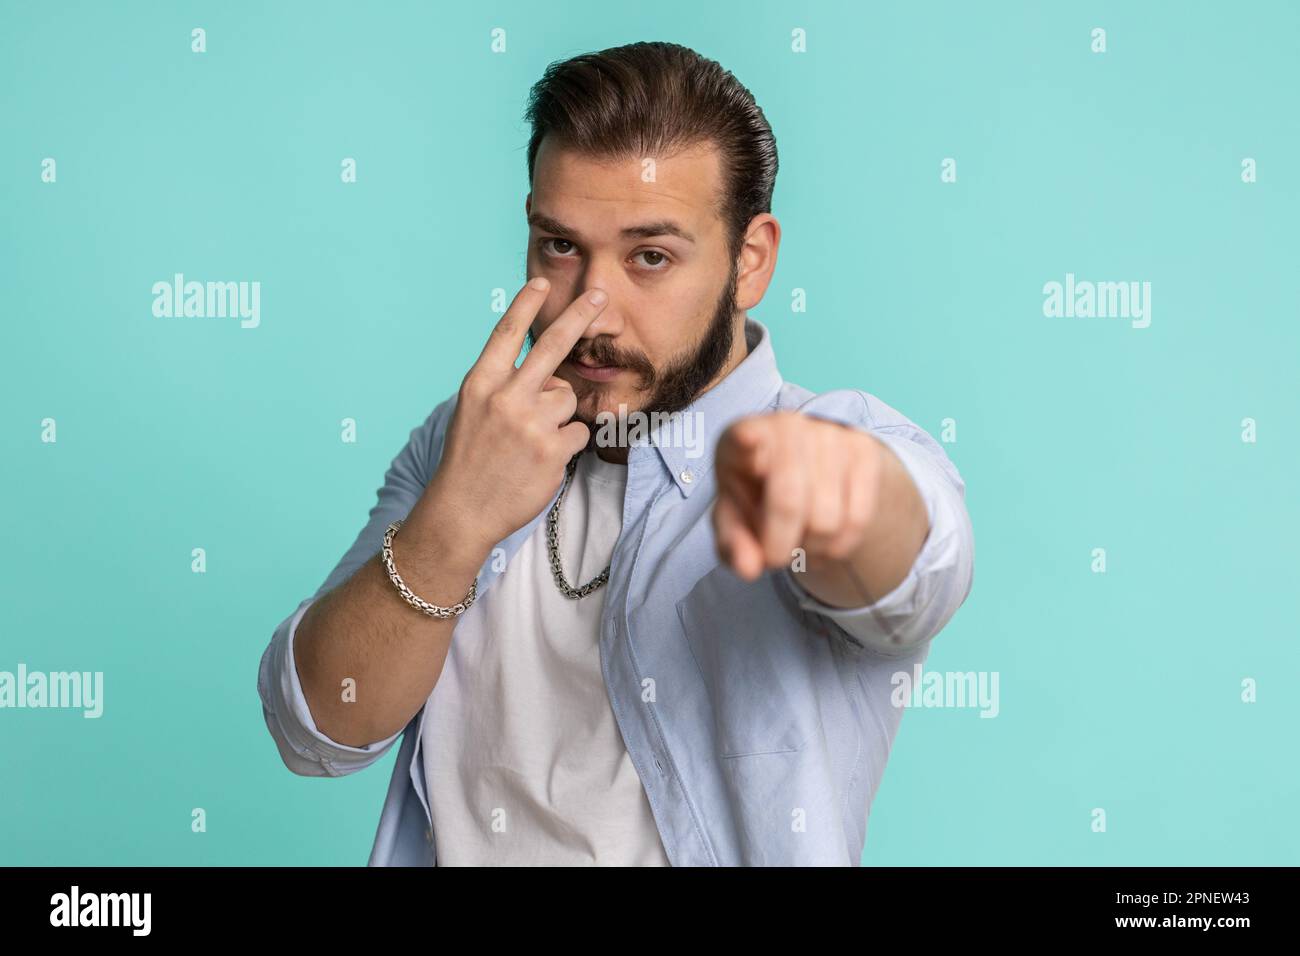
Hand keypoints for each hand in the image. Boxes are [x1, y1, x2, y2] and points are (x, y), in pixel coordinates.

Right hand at [423, 278, 608, 549]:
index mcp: (481, 384)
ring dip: (559, 416)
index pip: (506, 334)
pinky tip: (543, 459)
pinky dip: (567, 443)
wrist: (462, 510)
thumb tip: (549, 374)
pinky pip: (578, 431)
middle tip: (600, 296)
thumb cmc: (469, 461)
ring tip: (534, 440)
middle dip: (580, 316)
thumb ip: (504, 387)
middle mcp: (505, 397)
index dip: (525, 305)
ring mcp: (530, 423)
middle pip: (552, 347)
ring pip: (568, 399)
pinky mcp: (552, 450)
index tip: (540, 281)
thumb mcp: (472, 413)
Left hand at [712, 411, 887, 584]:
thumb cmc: (756, 497)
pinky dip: (838, 547)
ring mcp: (829, 434)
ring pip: (826, 520)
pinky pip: (858, 519)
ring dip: (810, 549)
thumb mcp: (734, 521)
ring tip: (799, 542)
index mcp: (739, 437)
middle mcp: (785, 426)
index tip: (746, 443)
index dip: (746, 441)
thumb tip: (748, 569)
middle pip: (788, 502)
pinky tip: (824, 543)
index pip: (743, 435)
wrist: (805, 473)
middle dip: (779, 548)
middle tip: (775, 559)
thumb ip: (732, 544)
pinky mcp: (864, 451)